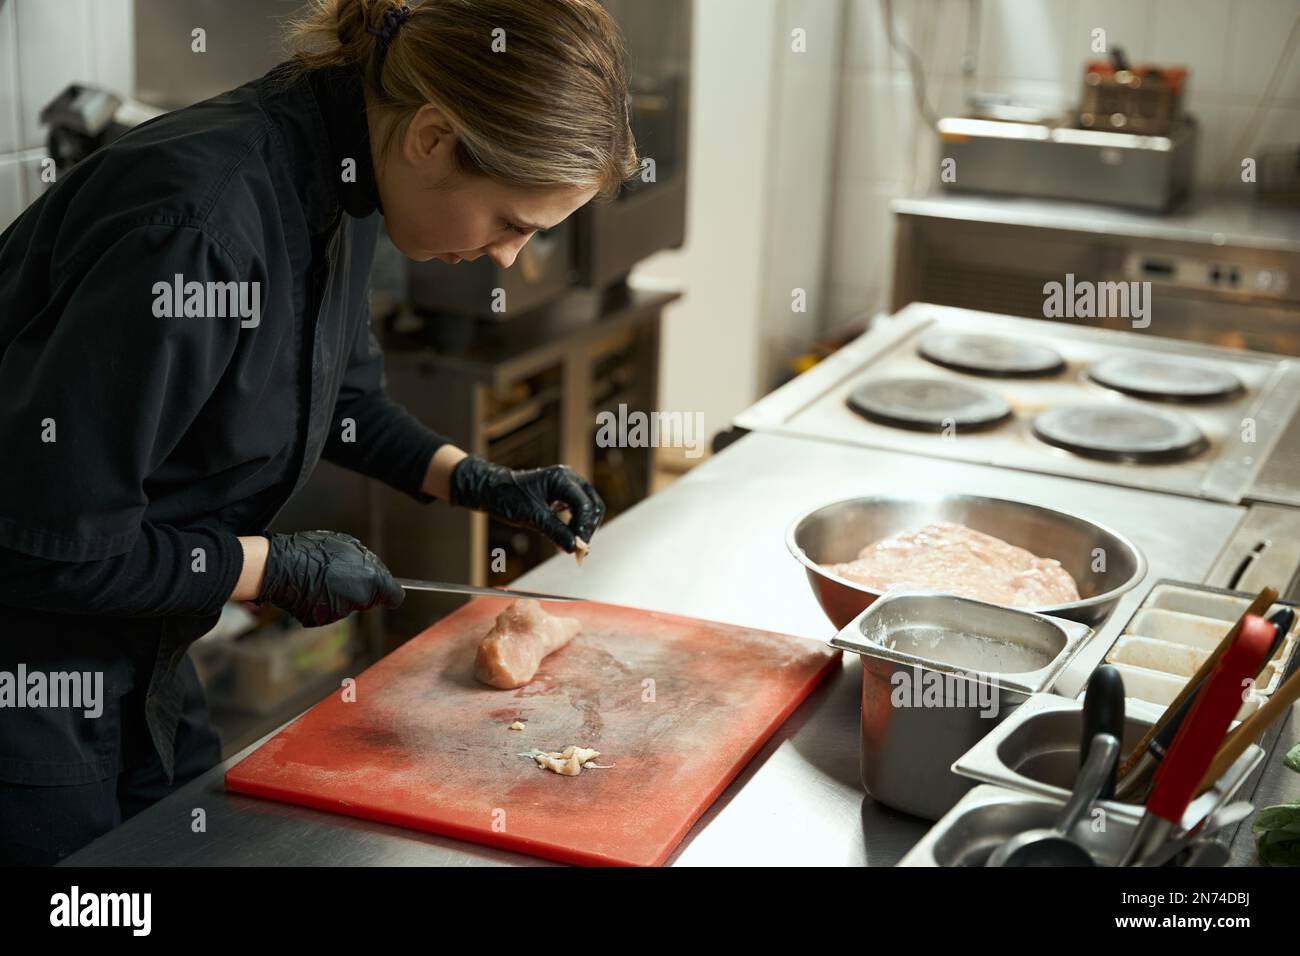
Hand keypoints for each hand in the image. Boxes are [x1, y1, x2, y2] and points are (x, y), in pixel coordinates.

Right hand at [255, 530, 403, 626]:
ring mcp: (339, 613)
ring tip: (321, 578)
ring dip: (340, 596)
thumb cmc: (313, 550)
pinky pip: (327, 612)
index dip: (390, 594)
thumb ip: (368, 564)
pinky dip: (322, 604)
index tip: (387, 592)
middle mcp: (358, 599)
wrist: (280, 565)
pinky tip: (311, 589)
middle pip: (369, 602)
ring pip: (347, 606)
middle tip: (343, 576)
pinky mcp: (321, 620)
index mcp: (370, 579)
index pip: (395, 597)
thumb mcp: (348, 546)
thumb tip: (377, 574)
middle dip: (362, 592)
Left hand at [448, 456, 604, 553]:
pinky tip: (570, 539)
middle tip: (580, 551)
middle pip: (593, 506)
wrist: (490, 490)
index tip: (580, 548)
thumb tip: (574, 547)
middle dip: (588, 529)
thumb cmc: (506, 496)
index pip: (586, 505)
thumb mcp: (532, 516)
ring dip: (584, 529)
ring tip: (576, 548)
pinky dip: (576, 526)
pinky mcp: (562, 496)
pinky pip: (577, 511)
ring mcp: (566, 486)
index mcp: (562, 478)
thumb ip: (555, 531)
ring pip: (588, 509)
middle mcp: (568, 479)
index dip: (585, 528)